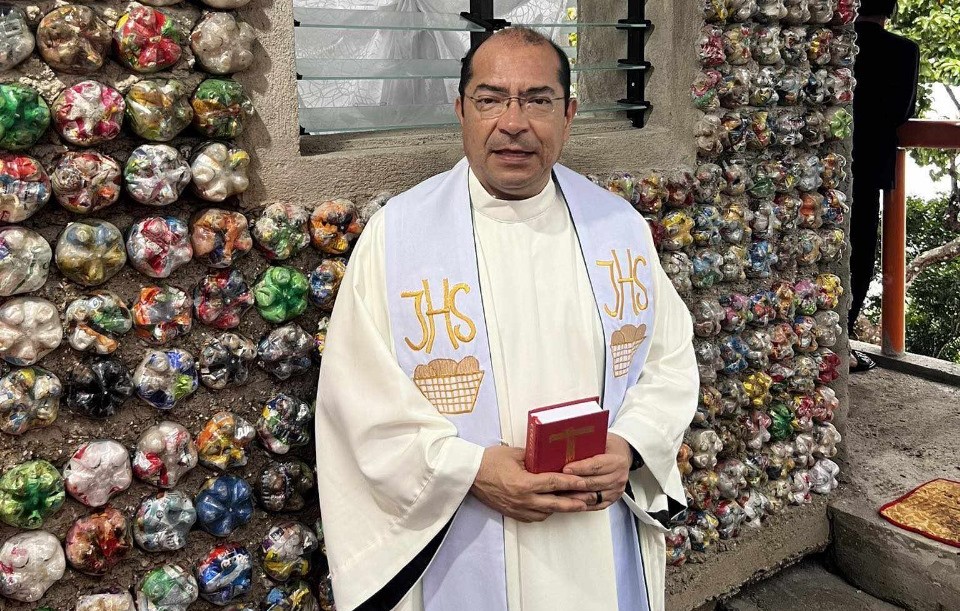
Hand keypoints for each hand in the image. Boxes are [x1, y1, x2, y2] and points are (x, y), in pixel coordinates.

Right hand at [470, 445, 589, 522]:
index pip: (554, 483)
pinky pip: (534, 517)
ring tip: (573, 503)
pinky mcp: (512, 513)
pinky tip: (550, 507)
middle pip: (555, 504)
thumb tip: (549, 457)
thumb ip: (534, 457)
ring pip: (546, 513)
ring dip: (559, 508)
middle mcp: (523, 499)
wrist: (469, 475)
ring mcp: (517, 509)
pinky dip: (544, 512)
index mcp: (524, 483)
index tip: (584, 482)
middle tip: (589, 501)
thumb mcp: (514, 453)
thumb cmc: (490, 461)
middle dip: (574, 503)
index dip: (571, 483)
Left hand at [560, 433, 632, 510]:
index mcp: (617, 461)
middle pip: (593, 483)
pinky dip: (581, 504)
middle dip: (574, 483)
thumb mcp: (602, 440)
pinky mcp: (611, 499)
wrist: (622, 456)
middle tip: (559, 482)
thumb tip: (567, 445)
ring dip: (575, 496)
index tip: (566, 469)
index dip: (580, 468)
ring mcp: (616, 490)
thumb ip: (588, 445)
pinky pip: (594, 505)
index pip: (597, 466)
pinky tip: (569, 501)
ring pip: (593, 496)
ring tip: (560, 493)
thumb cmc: (609, 447)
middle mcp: (618, 477)